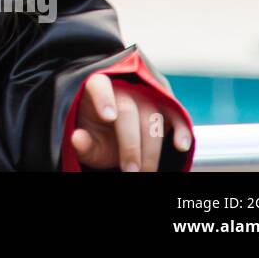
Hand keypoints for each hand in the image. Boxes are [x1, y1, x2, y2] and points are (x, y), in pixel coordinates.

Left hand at [68, 73, 191, 170]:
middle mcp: (124, 88)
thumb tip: (77, 138)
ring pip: (152, 119)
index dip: (104, 98)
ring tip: (144, 172)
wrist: (117, 133)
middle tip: (130, 170)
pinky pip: (177, 116)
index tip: (108, 117)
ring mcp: (148, 96)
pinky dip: (181, 130)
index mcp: (98, 88)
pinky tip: (180, 146)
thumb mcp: (88, 142)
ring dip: (151, 150)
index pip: (99, 85)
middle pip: (128, 111)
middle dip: (130, 145)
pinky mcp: (167, 108)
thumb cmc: (99, 135)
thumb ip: (83, 142)